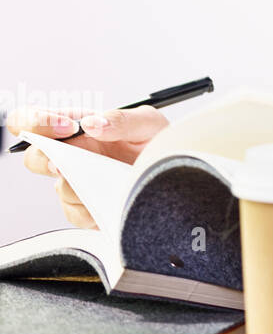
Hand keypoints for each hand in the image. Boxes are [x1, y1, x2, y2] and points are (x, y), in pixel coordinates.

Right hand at [6, 106, 169, 229]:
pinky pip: (77, 214)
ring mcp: (78, 182)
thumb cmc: (158, 142)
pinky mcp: (88, 207)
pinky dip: (92, 209)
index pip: (35, 120)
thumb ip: (121, 119)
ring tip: (105, 180)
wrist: (178, 171)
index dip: (37, 122)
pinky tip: (109, 200)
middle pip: (35, 158)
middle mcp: (73, 155)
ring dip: (78, 185)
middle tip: (68, 162)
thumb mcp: (147, 123)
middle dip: (46, 159)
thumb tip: (92, 124)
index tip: (65, 127)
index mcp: (79, 128)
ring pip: (59, 188)